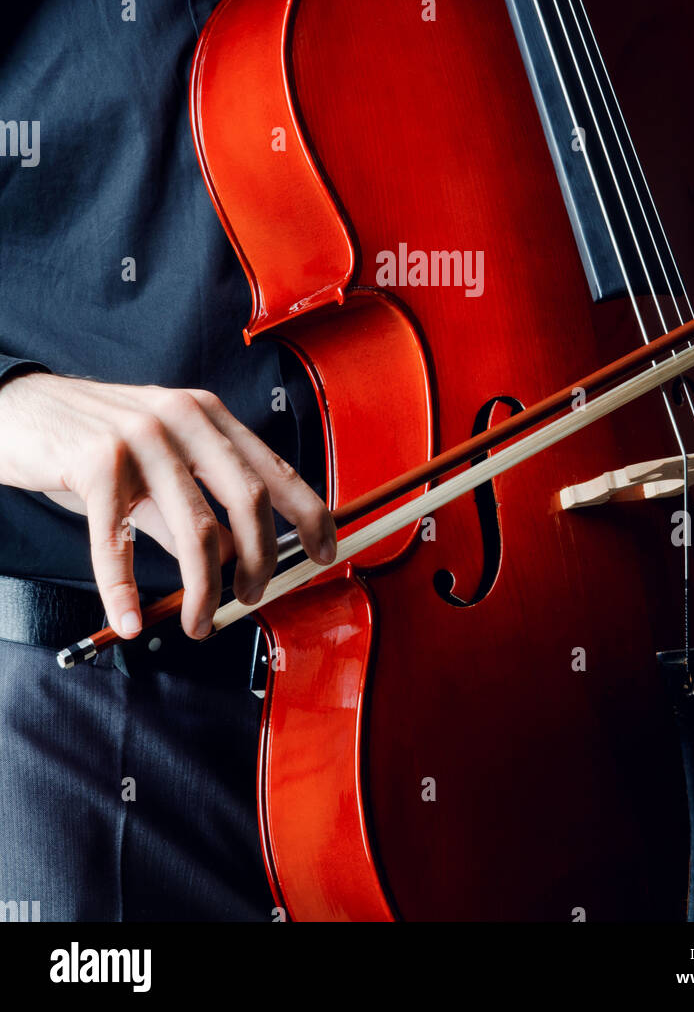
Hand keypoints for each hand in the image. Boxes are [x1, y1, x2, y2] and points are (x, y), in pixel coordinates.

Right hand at [0, 373, 334, 640]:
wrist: (17, 410)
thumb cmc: (91, 442)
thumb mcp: (155, 467)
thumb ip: (195, 508)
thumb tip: (232, 563)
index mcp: (207, 415)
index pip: (275, 469)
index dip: (309, 516)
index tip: (324, 554)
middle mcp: (183, 418)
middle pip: (247, 501)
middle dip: (259, 562)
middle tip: (249, 599)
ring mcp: (141, 437)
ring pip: (195, 529)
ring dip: (203, 591)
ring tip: (197, 623)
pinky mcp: (96, 461)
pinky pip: (120, 542)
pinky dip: (125, 591)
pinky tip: (129, 621)